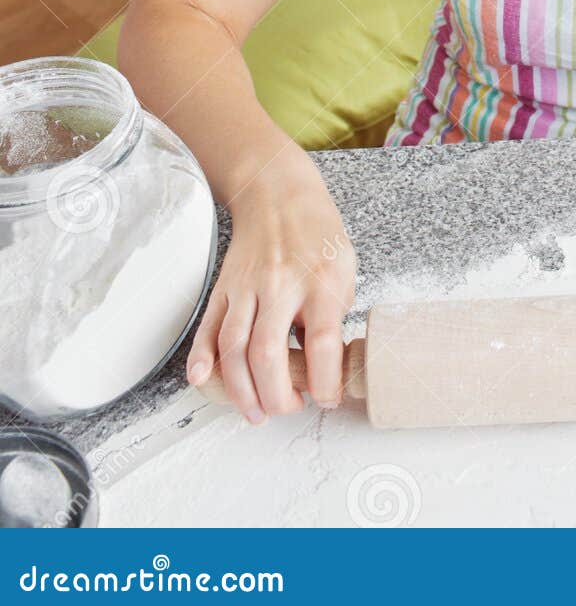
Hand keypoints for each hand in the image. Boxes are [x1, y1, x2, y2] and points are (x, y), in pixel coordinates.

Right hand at [185, 149, 356, 422]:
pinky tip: (202, 380)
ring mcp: (247, 286)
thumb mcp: (345, 268)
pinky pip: (207, 326)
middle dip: (276, 396)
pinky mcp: (224, 287)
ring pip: (233, 347)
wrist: (278, 193)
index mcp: (320, 281)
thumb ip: (336, 315)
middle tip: (288, 408)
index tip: (326, 398)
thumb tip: (327, 365)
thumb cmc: (317, 234)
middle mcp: (280, 284)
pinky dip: (200, 357)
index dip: (325, 382)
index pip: (322, 342)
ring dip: (240, 390)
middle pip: (267, 353)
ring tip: (255, 412)